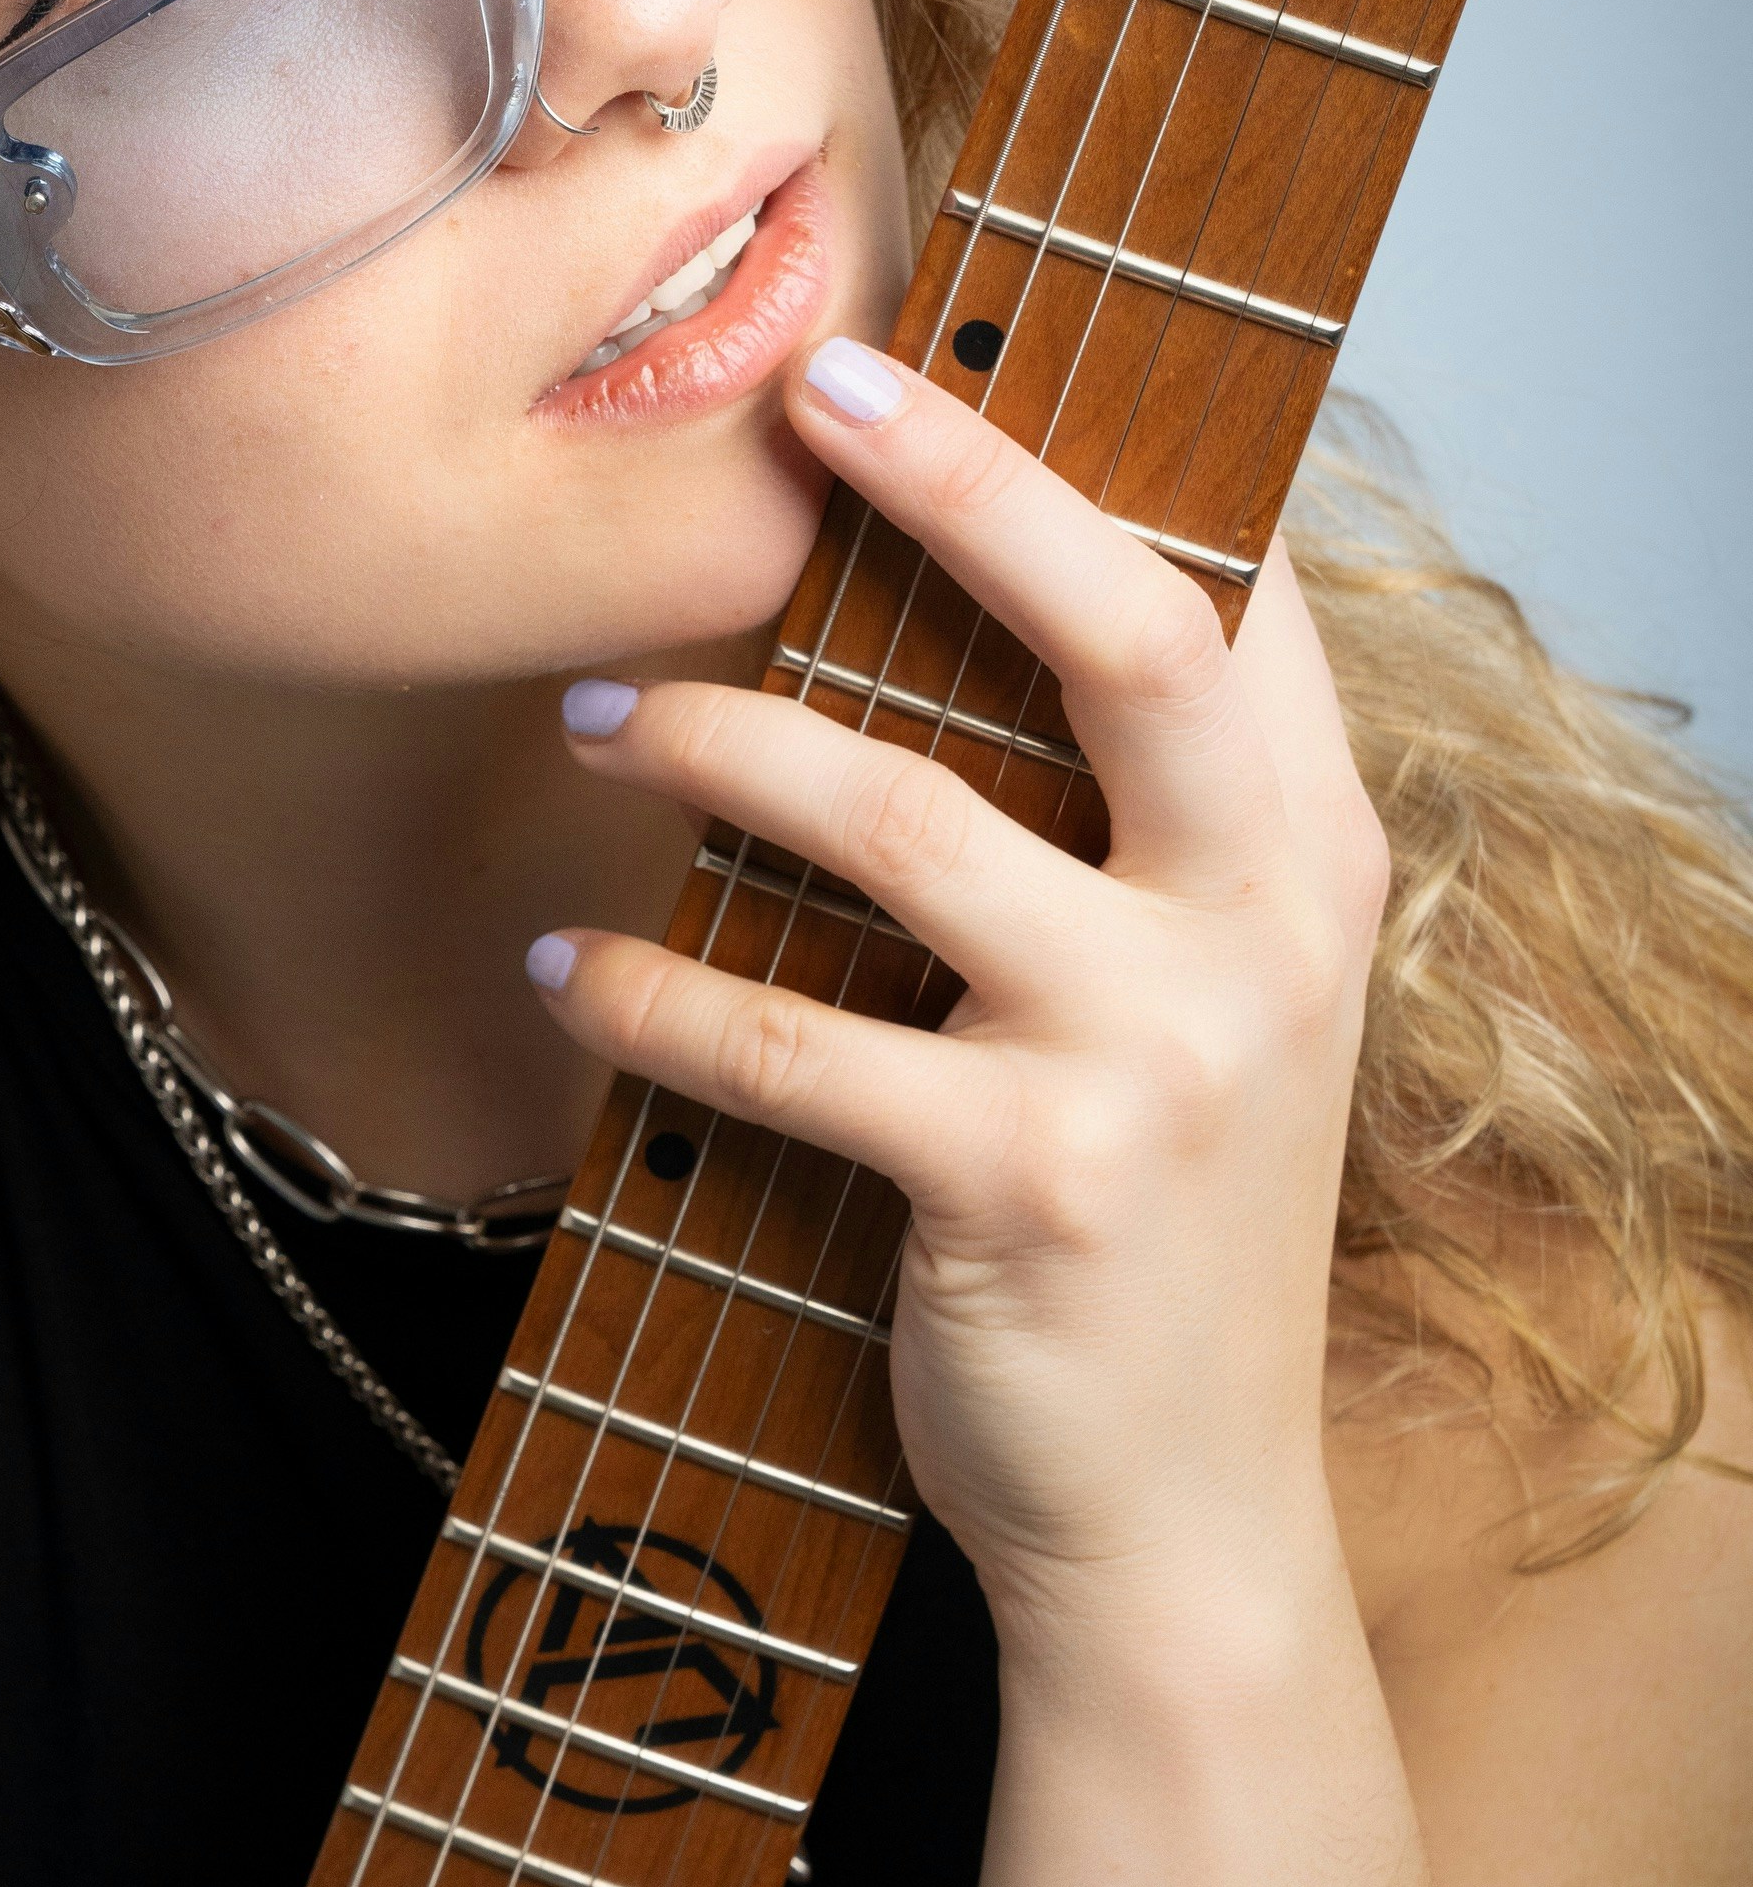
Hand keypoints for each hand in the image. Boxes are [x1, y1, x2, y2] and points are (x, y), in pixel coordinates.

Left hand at [522, 340, 1389, 1667]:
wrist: (1182, 1523)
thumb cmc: (1159, 1230)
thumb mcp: (1209, 1007)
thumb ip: (1139, 831)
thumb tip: (963, 612)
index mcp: (1314, 857)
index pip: (1234, 596)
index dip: (1078, 459)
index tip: (903, 364)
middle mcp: (1267, 931)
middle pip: (1127, 636)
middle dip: (959, 488)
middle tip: (798, 398)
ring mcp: (1158, 1057)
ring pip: (900, 818)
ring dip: (711, 751)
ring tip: (589, 721)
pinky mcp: (1028, 1181)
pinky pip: (788, 1040)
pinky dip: (652, 999)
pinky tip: (571, 977)